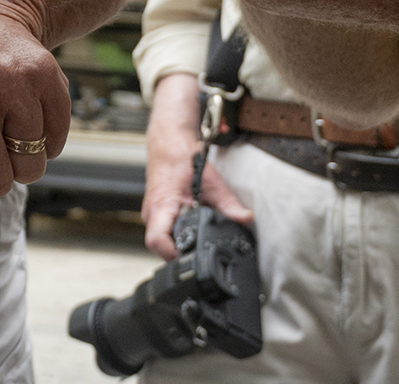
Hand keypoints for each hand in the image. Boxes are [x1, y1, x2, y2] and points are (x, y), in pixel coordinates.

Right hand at [142, 75, 251, 260]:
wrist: (167, 140)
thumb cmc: (181, 156)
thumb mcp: (210, 181)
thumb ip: (228, 204)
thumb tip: (245, 219)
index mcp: (161, 207)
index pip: (156, 242)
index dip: (172, 255)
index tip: (191, 257)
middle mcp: (152, 213)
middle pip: (160, 247)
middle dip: (181, 252)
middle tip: (202, 250)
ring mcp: (152, 213)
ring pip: (162, 239)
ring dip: (179, 241)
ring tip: (197, 236)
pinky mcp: (156, 212)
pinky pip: (164, 230)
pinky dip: (177, 232)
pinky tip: (191, 226)